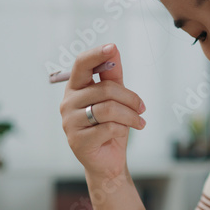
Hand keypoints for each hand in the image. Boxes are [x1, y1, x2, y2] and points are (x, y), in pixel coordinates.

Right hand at [58, 43, 146, 179]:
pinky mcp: (77, 141)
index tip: (112, 48)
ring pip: (108, 109)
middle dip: (130, 98)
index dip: (97, 55)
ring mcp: (70, 123)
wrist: (107, 161)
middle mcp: (67, 103)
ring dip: (130, 115)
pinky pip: (109, 128)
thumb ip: (112, 76)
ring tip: (139, 121)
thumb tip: (113, 49)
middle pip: (104, 89)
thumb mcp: (115, 99)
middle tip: (142, 108)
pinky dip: (123, 129)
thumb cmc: (110, 127)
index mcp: (75, 88)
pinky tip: (125, 133)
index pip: (81, 64)